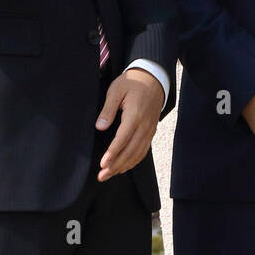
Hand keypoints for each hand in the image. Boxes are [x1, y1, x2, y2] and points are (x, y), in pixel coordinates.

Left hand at [95, 67, 164, 181]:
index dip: (113, 153)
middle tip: (102, 176)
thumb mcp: (116, 90)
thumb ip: (108, 109)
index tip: (103, 164)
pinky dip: (134, 161)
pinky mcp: (151, 131)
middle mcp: (145, 125)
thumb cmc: (132, 82)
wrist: (153, 78)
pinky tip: (123, 167)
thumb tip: (100, 127)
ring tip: (109, 175)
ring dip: (123, 166)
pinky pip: (143, 150)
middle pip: (130, 150)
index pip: (123, 138)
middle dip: (116, 165)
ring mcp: (150, 130)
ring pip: (138, 153)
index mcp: (135, 114)